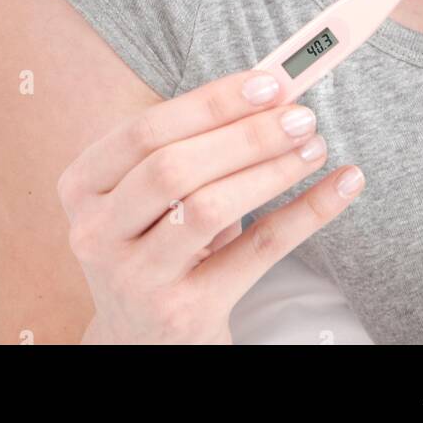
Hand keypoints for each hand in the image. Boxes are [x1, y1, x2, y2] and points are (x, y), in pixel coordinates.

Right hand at [60, 67, 363, 344]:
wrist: (136, 340)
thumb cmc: (154, 242)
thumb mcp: (150, 195)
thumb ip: (192, 143)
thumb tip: (272, 88)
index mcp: (83, 187)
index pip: (145, 130)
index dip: (210, 102)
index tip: (268, 82)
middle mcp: (97, 233)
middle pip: (173, 167)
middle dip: (244, 133)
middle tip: (299, 113)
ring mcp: (137, 279)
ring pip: (209, 208)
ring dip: (272, 169)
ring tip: (313, 144)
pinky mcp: (183, 314)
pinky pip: (256, 252)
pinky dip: (307, 213)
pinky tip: (340, 184)